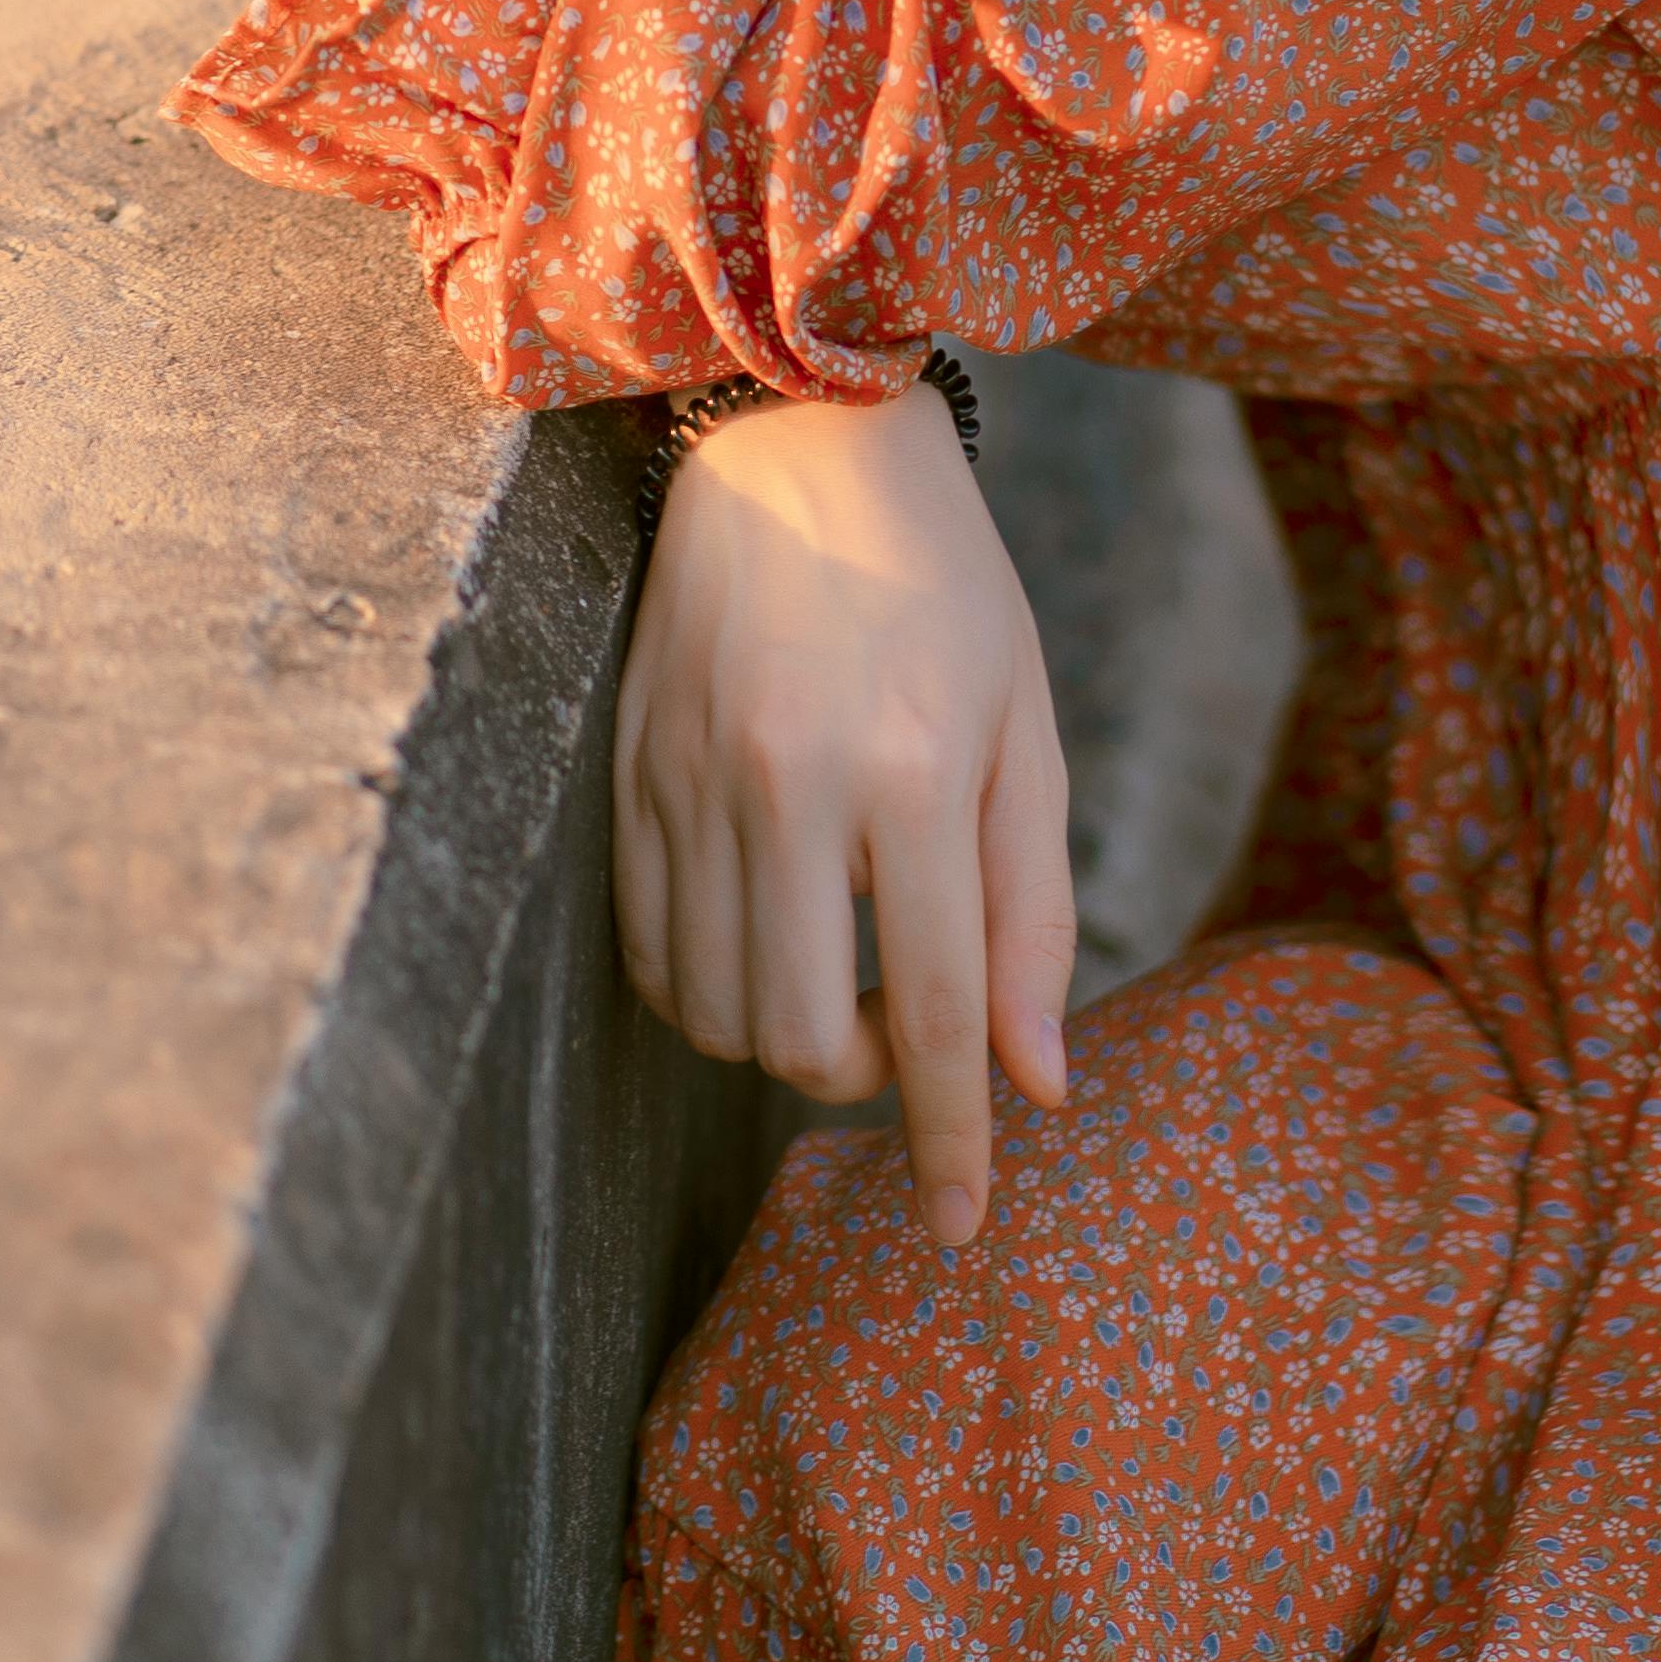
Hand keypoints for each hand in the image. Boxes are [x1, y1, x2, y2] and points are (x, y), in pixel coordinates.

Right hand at [614, 388, 1072, 1244]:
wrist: (792, 435)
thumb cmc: (944, 584)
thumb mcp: (1025, 731)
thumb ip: (1032, 914)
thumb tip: (1035, 1085)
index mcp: (911, 771)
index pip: (939, 1013)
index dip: (953, 1138)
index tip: (960, 1226)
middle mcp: (787, 785)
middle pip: (805, 1042)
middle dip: (864, 1083)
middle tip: (910, 1026)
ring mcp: (688, 781)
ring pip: (717, 1014)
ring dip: (785, 1041)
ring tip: (842, 972)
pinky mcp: (626, 771)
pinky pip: (652, 953)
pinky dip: (708, 993)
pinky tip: (761, 944)